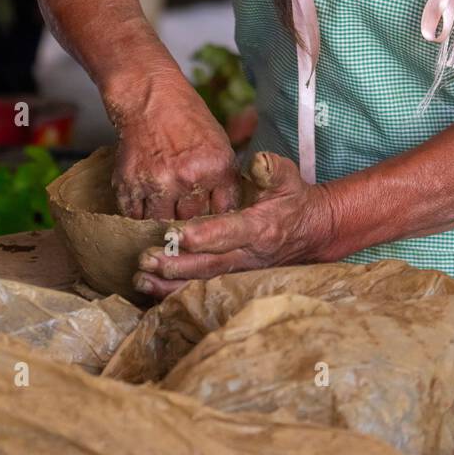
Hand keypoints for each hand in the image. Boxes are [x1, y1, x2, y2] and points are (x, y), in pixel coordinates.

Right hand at [108, 63, 241, 219]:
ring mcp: (157, 184)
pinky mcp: (129, 185)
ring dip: (165, 217)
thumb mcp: (220, 144)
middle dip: (190, 215)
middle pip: (193, 220)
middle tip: (185, 206)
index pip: (223, 212)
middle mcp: (188, 178)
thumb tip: (226, 211)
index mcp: (216, 167)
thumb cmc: (186, 117)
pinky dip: (140, 214)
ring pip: (164, 223)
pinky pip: (136, 216)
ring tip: (165, 205)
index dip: (217, 214)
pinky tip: (146, 201)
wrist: (148, 97)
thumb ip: (224, 180)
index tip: (211, 213)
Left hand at [133, 151, 333, 299]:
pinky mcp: (234, 280)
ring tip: (141, 280)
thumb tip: (257, 161)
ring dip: (170, 284)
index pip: (229, 232)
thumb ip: (271, 169)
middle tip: (145, 260)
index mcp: (260, 228)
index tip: (177, 234)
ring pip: (203, 282)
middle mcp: (248, 255)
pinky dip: (177, 292)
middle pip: (209, 265)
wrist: (312, 232)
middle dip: (176, 265)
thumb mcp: (288, 178)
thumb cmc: (294, 201)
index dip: (204, 235)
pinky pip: (203, 289)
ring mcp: (240, 272)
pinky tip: (152, 292)